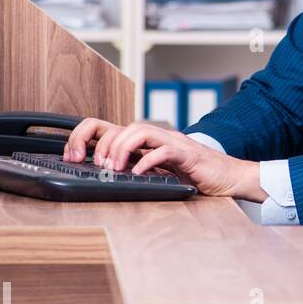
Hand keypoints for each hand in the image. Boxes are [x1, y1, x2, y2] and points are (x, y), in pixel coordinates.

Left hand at [62, 117, 265, 200]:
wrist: (230, 177)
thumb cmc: (195, 174)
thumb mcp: (157, 171)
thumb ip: (135, 166)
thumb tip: (104, 174)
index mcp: (145, 141)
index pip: (106, 126)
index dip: (84, 137)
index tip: (72, 156)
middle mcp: (157, 136)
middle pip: (119, 126)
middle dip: (99, 144)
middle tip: (94, 165)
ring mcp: (173, 142)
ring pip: (139, 131)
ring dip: (120, 148)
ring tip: (114, 168)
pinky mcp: (187, 154)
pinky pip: (163, 151)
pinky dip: (147, 161)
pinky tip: (138, 173)